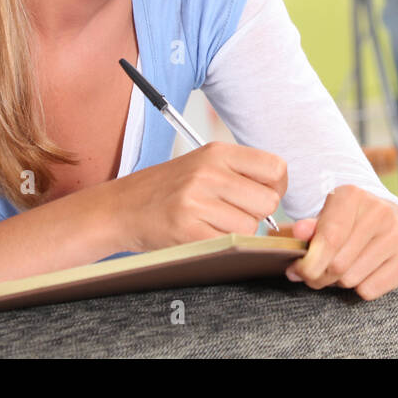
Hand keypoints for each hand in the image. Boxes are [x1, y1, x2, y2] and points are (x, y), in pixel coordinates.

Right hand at [107, 141, 286, 252]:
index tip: (262, 195)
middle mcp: (208, 172)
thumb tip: (278, 192)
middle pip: (267, 201)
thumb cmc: (166, 190)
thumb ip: (239, 173)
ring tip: (210, 223)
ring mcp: (196, 201)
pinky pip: (230, 243)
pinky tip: (202, 234)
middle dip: (256, 213)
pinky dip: (222, 245)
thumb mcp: (202, 165)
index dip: (276, 186)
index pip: (275, 167)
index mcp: (216, 152)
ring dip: (238, 232)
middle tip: (231, 213)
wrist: (119, 208)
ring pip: (250, 226)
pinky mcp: (188, 230)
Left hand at [282, 185, 397, 300]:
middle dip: (319, 277)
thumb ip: (310, 227)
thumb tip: (298, 233)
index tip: (297, 271)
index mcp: (352, 195)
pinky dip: (359, 289)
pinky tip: (362, 273)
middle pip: (337, 265)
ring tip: (339, 271)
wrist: (397, 222)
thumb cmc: (351, 223)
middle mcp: (379, 211)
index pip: (328, 239)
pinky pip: (370, 290)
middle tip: (314, 276)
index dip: (308, 263)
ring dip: (338, 283)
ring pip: (351, 279)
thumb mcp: (327, 218)